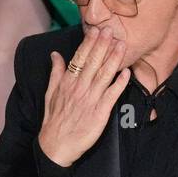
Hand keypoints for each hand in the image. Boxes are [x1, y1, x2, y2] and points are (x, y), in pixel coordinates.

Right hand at [37, 25, 129, 167]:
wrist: (56, 146)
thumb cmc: (54, 120)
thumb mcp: (50, 93)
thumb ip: (56, 73)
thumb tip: (55, 54)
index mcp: (67, 82)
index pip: (80, 58)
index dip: (89, 43)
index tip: (97, 30)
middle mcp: (79, 88)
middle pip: (93, 62)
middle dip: (103, 45)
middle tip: (112, 30)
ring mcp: (90, 99)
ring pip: (104, 74)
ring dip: (114, 59)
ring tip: (122, 45)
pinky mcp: (100, 112)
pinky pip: (112, 95)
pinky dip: (120, 83)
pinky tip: (127, 73)